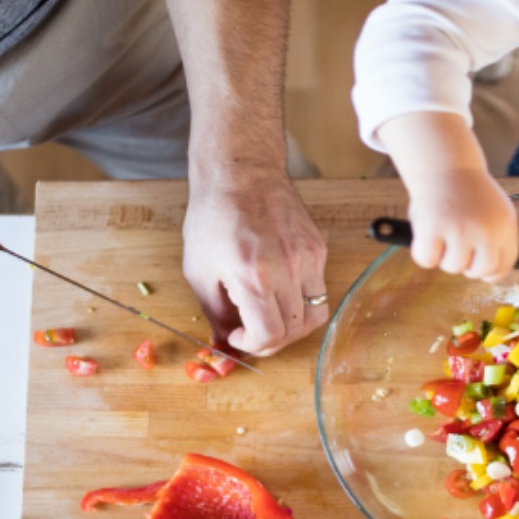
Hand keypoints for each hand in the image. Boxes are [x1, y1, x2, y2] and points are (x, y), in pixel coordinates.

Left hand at [181, 175, 328, 356]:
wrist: (240, 173)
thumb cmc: (213, 216)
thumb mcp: (199, 269)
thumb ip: (213, 312)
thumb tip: (223, 342)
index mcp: (253, 277)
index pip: (269, 335)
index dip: (253, 346)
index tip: (239, 336)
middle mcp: (286, 270)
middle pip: (293, 331)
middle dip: (270, 341)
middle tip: (253, 332)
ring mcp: (307, 258)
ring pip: (314, 315)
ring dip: (292, 327)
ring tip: (271, 318)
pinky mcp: (318, 248)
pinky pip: (319, 290)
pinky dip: (302, 302)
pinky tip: (281, 292)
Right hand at [404, 166, 518, 279]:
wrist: (444, 165)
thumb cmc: (467, 192)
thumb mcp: (495, 212)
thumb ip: (496, 240)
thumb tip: (490, 274)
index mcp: (505, 226)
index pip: (504, 264)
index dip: (491, 272)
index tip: (481, 272)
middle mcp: (485, 230)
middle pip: (479, 271)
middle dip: (467, 266)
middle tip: (457, 249)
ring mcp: (460, 230)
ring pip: (452, 267)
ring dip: (444, 255)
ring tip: (443, 231)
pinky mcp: (433, 230)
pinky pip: (426, 260)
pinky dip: (422, 252)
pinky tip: (426, 233)